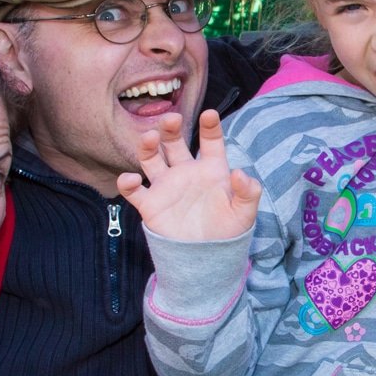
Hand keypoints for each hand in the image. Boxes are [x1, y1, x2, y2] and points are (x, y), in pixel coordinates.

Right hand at [117, 110, 260, 241]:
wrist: (206, 260)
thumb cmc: (227, 233)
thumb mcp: (244, 214)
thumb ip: (248, 193)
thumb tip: (240, 173)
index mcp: (211, 170)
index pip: (211, 142)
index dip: (210, 127)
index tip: (209, 115)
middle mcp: (186, 172)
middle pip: (175, 143)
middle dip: (171, 129)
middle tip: (170, 119)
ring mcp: (166, 186)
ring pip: (151, 159)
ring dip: (148, 146)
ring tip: (150, 138)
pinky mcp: (150, 204)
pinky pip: (134, 190)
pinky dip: (127, 183)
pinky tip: (130, 179)